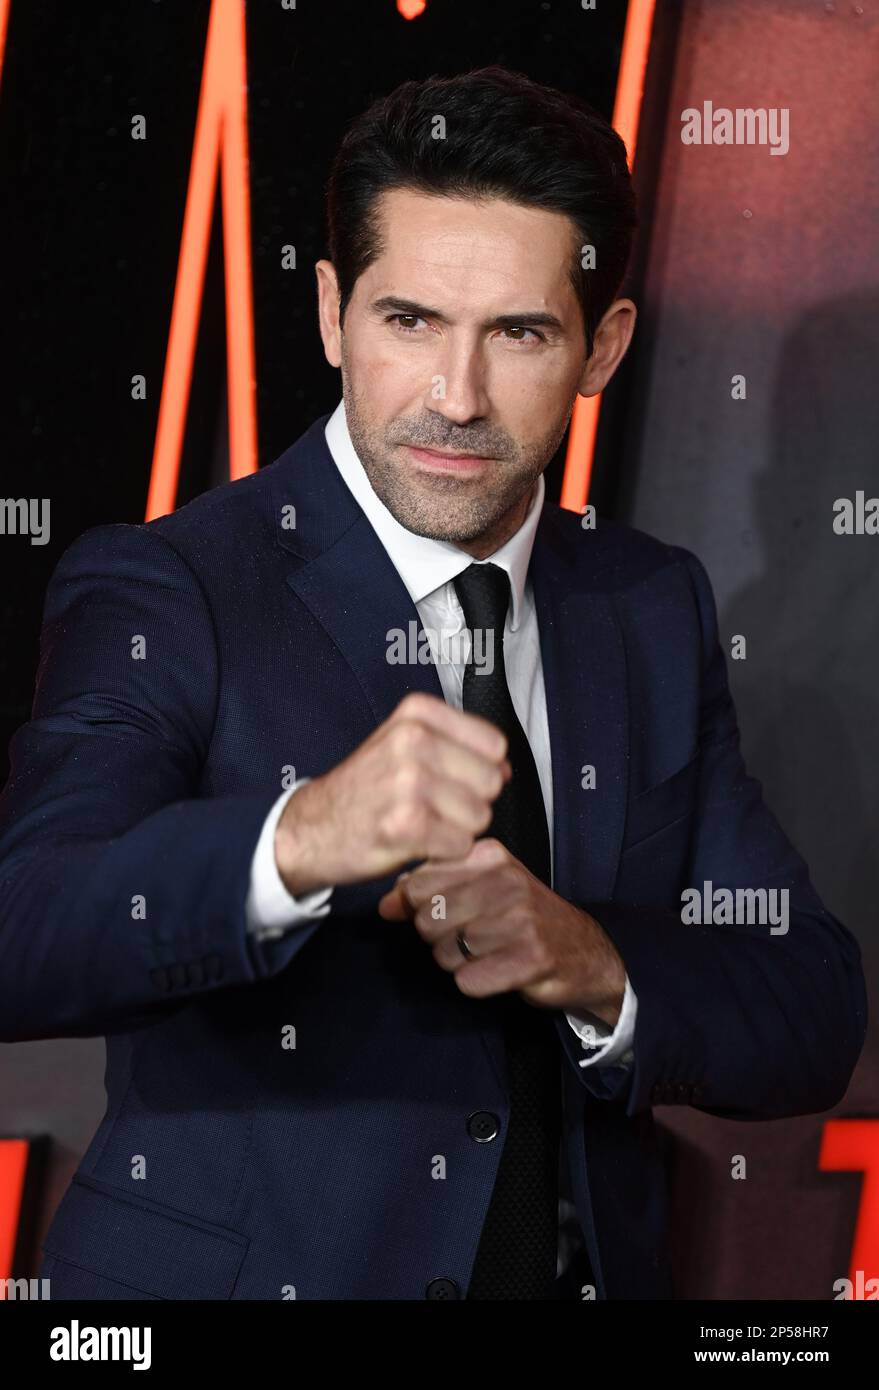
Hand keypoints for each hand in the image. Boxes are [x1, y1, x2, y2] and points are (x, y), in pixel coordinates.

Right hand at [274, 692, 510, 894]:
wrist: (311, 828)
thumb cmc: (365, 789)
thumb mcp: (403, 744)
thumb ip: (457, 746)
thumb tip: (507, 767)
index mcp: (417, 713)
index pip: (494, 744)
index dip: (480, 769)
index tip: (449, 779)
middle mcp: (413, 740)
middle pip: (492, 781)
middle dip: (471, 801)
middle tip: (433, 807)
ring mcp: (409, 782)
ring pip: (479, 815)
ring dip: (457, 829)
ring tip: (423, 824)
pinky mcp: (406, 825)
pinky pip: (460, 844)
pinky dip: (443, 852)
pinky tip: (415, 843)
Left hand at [377, 838, 626, 1024]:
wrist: (584, 952)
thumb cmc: (522, 918)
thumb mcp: (479, 889)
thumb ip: (428, 890)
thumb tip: (385, 904)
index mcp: (490, 856)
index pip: (419, 883)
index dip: (420, 908)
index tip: (447, 913)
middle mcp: (505, 881)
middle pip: (427, 921)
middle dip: (439, 939)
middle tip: (472, 938)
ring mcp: (520, 919)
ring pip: (443, 954)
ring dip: (459, 963)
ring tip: (489, 953)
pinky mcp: (530, 958)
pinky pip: (467, 981)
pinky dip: (477, 984)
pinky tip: (499, 971)